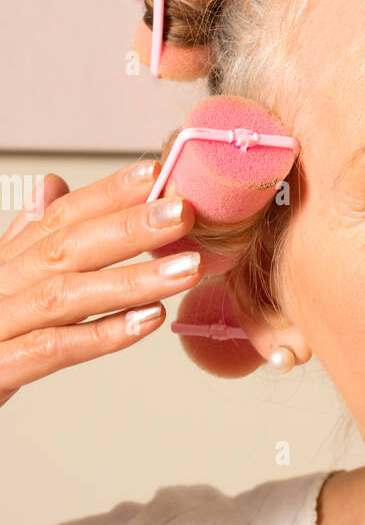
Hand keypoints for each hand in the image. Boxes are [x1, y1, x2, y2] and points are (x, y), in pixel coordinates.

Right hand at [0, 163, 203, 407]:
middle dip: (126, 227)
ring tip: (186, 268)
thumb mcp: (1, 285)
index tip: (154, 174)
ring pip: (65, 295)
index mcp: (3, 265)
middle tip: (183, 211)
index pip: (56, 217)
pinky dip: (102, 335)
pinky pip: (52, 350)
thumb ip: (26, 241)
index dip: (104, 194)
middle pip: (64, 247)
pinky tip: (147, 321)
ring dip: (130, 279)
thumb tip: (53, 189)